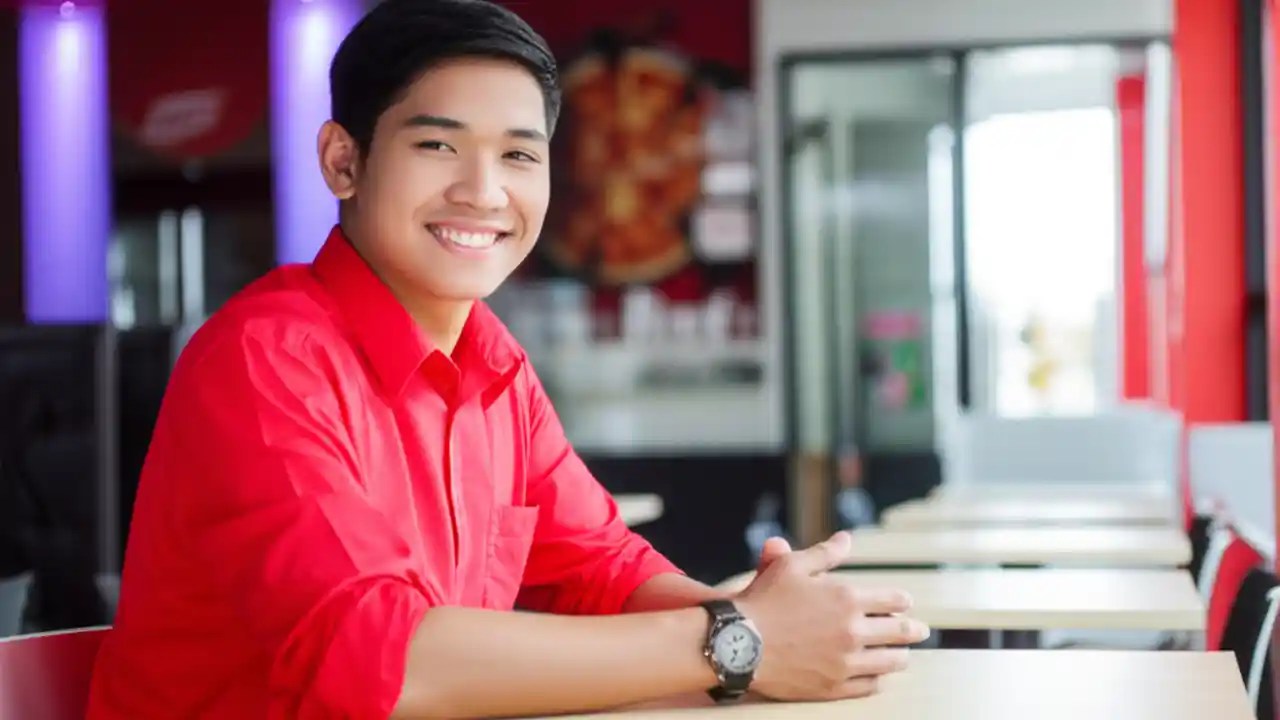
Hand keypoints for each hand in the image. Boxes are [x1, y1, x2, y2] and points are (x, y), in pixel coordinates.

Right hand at [736, 532, 928, 701]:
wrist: (740, 642)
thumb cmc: (764, 600)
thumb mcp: (793, 566)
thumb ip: (826, 553)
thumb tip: (846, 539)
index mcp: (847, 598)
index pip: (893, 600)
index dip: (902, 601)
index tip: (905, 603)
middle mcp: (853, 630)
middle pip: (899, 632)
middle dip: (913, 630)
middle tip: (920, 631)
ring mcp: (846, 661)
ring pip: (890, 662)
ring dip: (900, 656)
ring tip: (903, 655)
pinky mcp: (835, 686)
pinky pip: (870, 686)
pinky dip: (879, 679)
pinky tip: (879, 676)